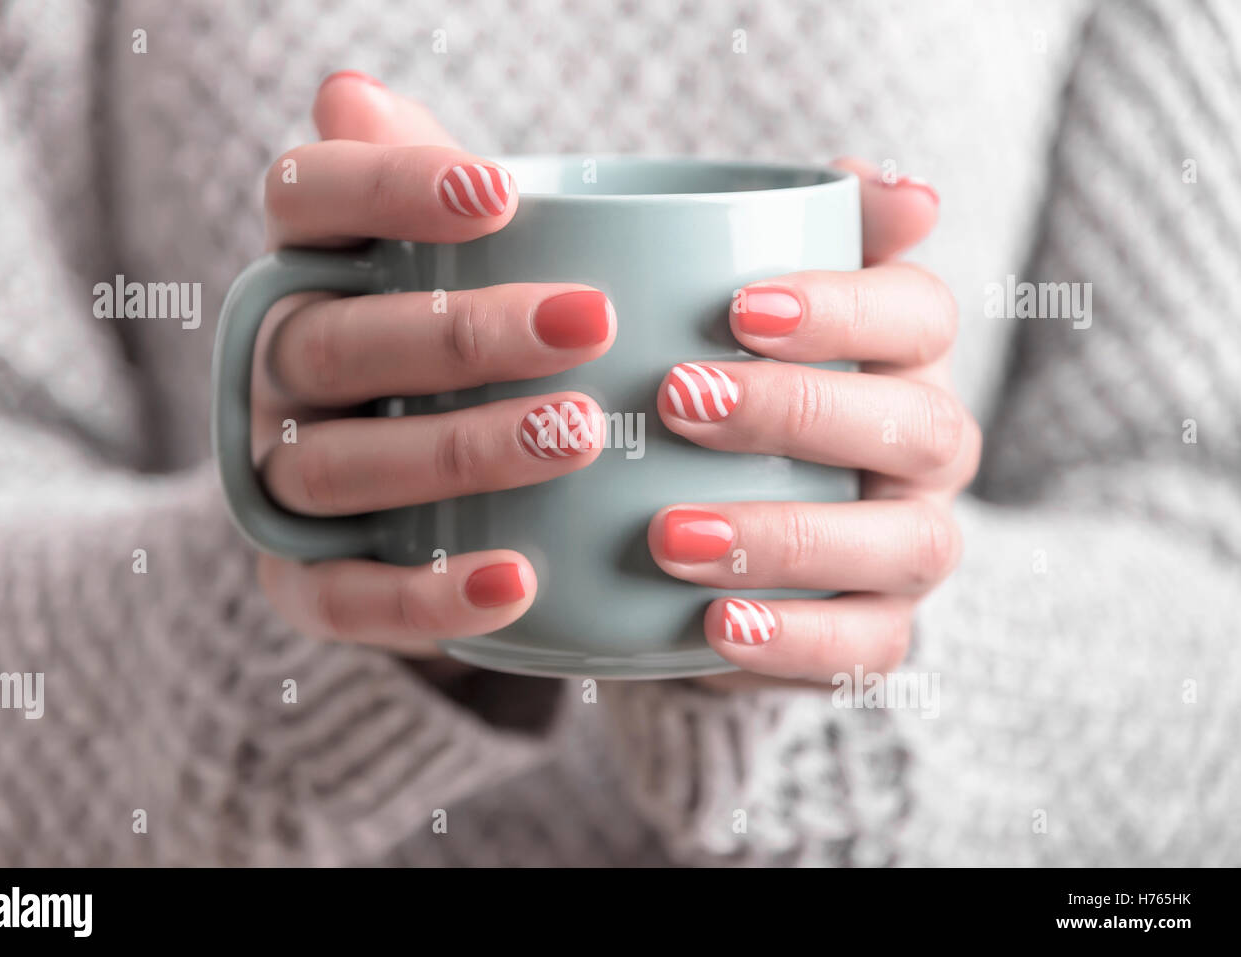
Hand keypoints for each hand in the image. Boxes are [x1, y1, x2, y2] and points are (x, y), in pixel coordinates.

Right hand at [253, 72, 614, 654]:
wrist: (421, 507)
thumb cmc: (455, 360)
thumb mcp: (447, 270)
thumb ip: (417, 188)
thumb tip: (348, 92)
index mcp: (306, 274)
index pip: (305, 202)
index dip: (388, 187)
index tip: (502, 191)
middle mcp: (275, 372)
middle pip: (334, 340)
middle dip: (460, 333)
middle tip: (588, 324)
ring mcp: (279, 478)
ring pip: (341, 463)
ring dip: (460, 449)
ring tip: (581, 435)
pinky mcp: (302, 580)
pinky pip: (345, 595)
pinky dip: (428, 593)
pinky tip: (520, 582)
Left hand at [650, 159, 980, 686]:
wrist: (707, 538)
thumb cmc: (723, 400)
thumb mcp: (738, 317)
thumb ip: (802, 237)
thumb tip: (909, 194)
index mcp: (907, 358)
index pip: (919, 315)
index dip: (843, 308)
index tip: (736, 309)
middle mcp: (929, 451)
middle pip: (917, 426)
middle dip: (801, 413)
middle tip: (680, 402)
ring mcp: (912, 548)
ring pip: (901, 544)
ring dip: (785, 536)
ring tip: (668, 534)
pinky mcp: (879, 634)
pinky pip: (867, 650)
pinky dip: (795, 639)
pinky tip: (714, 623)